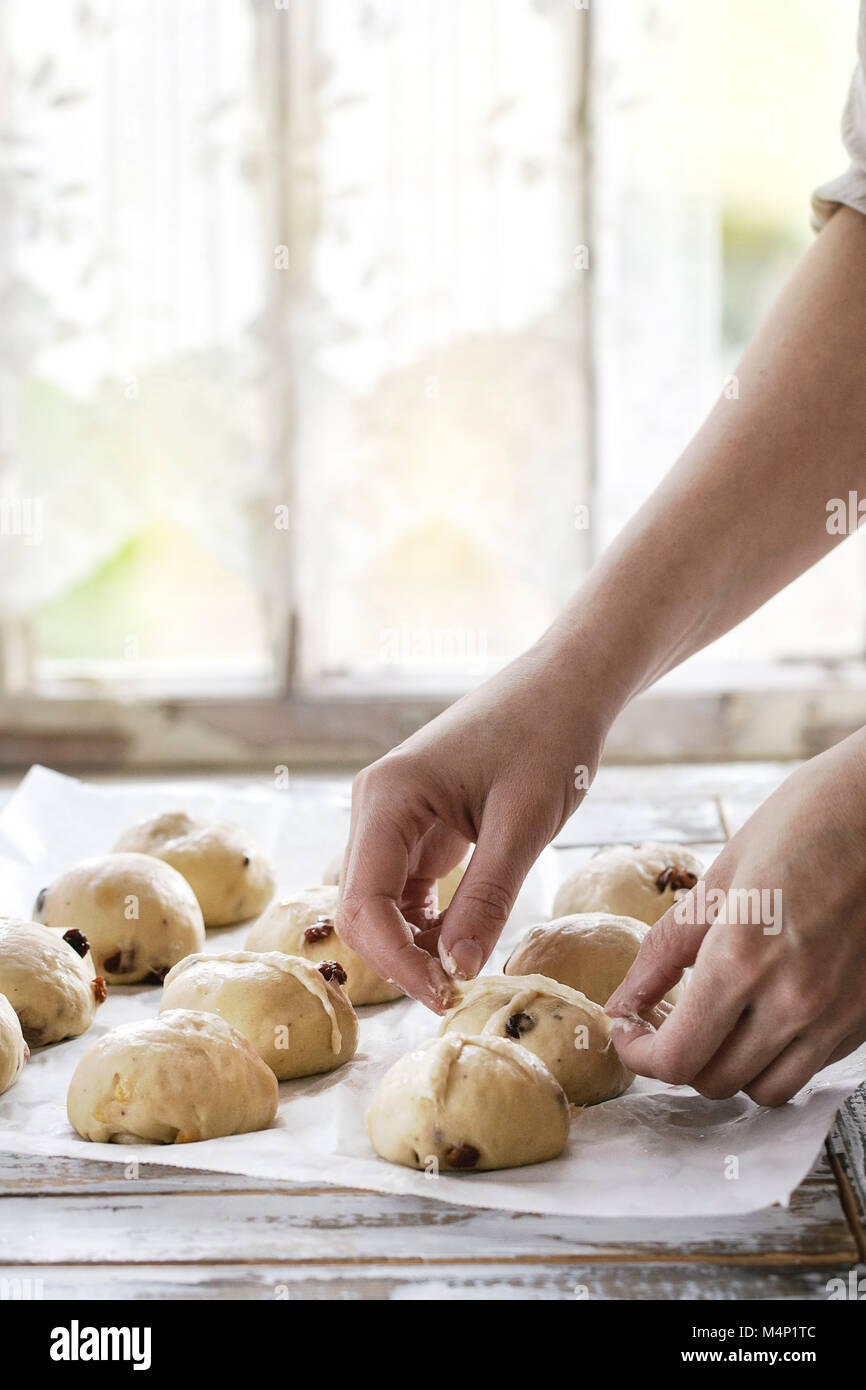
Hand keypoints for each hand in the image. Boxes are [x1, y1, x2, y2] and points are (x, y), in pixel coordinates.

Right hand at [337, 632, 608, 1010]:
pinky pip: (405, 887)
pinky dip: (428, 921)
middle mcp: (375, 805)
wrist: (566, 685)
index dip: (398, 962)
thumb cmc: (550, 737)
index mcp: (387, 798)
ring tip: (464, 970)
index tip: (447, 995)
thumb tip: (456, 969)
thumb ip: (487, 898)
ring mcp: (391, 814)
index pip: (364, 904)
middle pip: (360, 907)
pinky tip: (464, 937)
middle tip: (456, 993)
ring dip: (413, 944)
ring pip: (379, 902)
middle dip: (401, 958)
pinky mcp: (415, 823)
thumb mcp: (526, 824)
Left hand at [606, 731, 865, 1104]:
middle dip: (679, 1060)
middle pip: (716, 1082)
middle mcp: (794, 1001)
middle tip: (664, 1022)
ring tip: (717, 1023)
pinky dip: (779, 1053)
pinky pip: (810, 1065)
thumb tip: (623, 1001)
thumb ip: (666, 950)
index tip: (628, 1032)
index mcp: (743, 958)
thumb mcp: (721, 877)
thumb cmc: (805, 822)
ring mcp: (839, 1015)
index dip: (640, 1056)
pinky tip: (767, 1009)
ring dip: (731, 1067)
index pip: (678, 1057)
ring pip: (767, 1089)